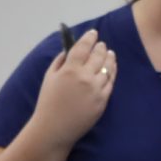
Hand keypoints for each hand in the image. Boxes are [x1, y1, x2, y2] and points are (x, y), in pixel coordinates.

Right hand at [33, 27, 115, 147]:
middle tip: (102, 44)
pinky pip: (110, 82)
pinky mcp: (103, 100)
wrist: (54, 128)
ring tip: (110, 53)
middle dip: (100, 47)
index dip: (89, 38)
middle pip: (98, 56)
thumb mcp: (49, 78)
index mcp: (69, 70)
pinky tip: (111, 68)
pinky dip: (112, 72)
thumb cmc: (48, 102)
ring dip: (109, 58)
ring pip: (108, 68)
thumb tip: (69, 50)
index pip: (83, 48)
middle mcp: (85, 77)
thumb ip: (60, 62)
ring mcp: (96, 89)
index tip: (93, 33)